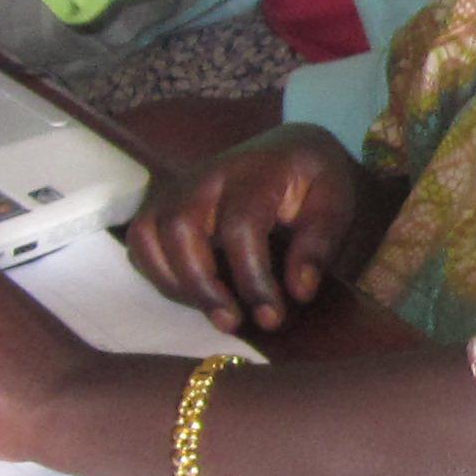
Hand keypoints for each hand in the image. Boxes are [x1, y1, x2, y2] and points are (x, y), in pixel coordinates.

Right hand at [123, 127, 365, 333]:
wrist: (291, 152)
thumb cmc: (314, 184)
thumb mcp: (335, 205)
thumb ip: (319, 245)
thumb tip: (299, 291)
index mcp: (255, 171)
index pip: (241, 226)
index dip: (252, 277)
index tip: (271, 317)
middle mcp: (207, 175)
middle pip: (180, 228)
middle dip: (202, 284)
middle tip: (232, 322)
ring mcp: (179, 187)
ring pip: (148, 234)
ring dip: (175, 283)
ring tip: (215, 312)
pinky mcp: (162, 204)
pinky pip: (140, 241)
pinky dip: (158, 274)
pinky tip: (195, 296)